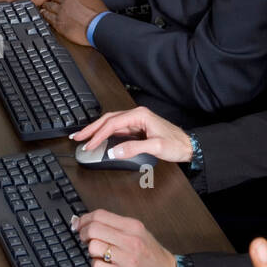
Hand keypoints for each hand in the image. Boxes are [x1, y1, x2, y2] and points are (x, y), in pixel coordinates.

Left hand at [41, 0, 107, 45]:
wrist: (98, 27)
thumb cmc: (100, 17)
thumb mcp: (96, 1)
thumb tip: (84, 2)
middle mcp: (67, 0)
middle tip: (52, 1)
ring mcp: (61, 11)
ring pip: (49, 6)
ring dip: (47, 6)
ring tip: (45, 6)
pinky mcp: (58, 22)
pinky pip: (48, 17)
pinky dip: (45, 15)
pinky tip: (44, 14)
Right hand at [70, 106, 191, 164]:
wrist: (188, 145)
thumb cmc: (176, 144)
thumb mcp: (155, 148)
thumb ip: (133, 149)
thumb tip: (113, 151)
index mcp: (139, 115)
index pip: (112, 124)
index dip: (98, 135)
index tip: (89, 144)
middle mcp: (136, 115)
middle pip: (108, 120)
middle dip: (91, 128)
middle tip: (78, 137)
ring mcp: (136, 121)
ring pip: (111, 123)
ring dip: (97, 130)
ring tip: (84, 137)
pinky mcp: (137, 128)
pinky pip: (117, 129)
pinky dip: (105, 134)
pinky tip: (99, 138)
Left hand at [73, 209, 177, 266]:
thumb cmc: (152, 254)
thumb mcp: (139, 232)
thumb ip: (117, 226)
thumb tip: (89, 221)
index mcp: (133, 226)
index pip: (100, 215)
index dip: (85, 219)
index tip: (79, 224)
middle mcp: (130, 240)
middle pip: (93, 229)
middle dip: (83, 234)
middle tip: (85, 239)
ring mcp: (127, 259)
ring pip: (93, 247)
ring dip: (91, 251)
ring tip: (99, 254)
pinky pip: (97, 266)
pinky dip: (96, 265)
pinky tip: (104, 265)